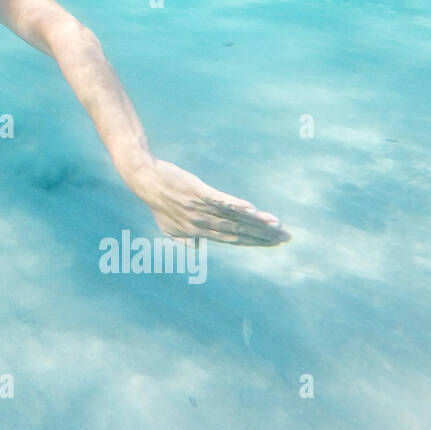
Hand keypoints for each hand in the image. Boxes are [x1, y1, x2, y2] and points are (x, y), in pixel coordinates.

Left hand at [130, 158, 288, 246]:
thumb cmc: (158, 203)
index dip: (254, 242)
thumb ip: (184, 240)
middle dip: (263, 234)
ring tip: (275, 224)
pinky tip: (252, 209)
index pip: (232, 239)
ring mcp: (199, 208)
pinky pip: (219, 201)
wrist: (144, 180)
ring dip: (256, 221)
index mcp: (198, 232)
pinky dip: (236, 206)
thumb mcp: (168, 226)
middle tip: (285, 236)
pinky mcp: (196, 191)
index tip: (274, 242)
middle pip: (237, 230)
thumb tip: (196, 249)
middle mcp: (201, 223)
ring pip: (232, 218)